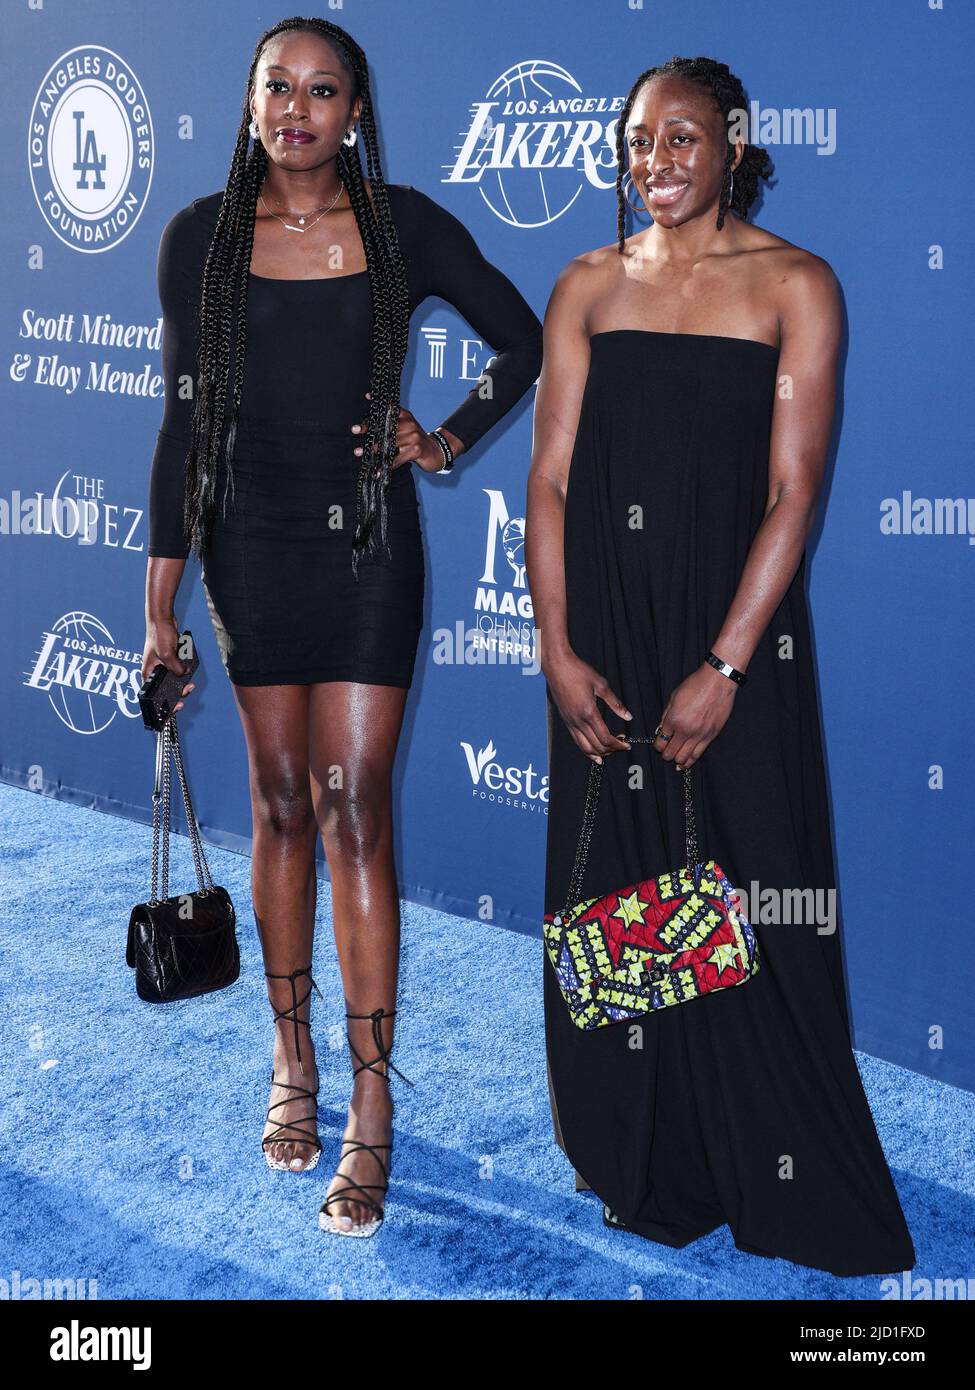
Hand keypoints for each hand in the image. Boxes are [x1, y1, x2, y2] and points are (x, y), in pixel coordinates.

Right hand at [142, 616, 195, 714]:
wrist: (162, 619)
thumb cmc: (158, 634)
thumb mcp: (167, 654)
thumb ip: (176, 668)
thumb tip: (184, 674)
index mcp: (148, 674)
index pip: (153, 696)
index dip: (162, 705)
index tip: (173, 709)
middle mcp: (154, 672)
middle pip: (166, 689)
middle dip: (178, 692)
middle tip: (188, 690)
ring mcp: (162, 666)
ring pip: (174, 680)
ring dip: (183, 681)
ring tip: (190, 683)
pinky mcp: (170, 660)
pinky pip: (178, 670)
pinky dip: (184, 670)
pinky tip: (188, 667)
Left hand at [350, 391, 450, 474]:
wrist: (436, 452)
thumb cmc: (416, 441)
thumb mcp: (407, 426)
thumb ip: (393, 421)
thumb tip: (372, 419)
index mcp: (406, 416)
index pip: (391, 408)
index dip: (378, 403)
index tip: (367, 397)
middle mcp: (409, 424)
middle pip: (385, 426)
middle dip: (369, 429)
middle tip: (355, 429)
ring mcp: (413, 437)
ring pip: (388, 443)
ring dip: (372, 450)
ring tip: (359, 452)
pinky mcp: (415, 450)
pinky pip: (396, 459)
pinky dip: (385, 466)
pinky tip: (376, 470)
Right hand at [544, 647, 632, 761]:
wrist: (557, 666)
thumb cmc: (578, 672)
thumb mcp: (601, 684)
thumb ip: (615, 703)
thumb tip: (628, 716)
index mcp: (589, 713)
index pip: (605, 738)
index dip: (618, 745)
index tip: (627, 745)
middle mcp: (578, 721)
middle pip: (596, 746)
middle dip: (611, 751)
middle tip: (622, 747)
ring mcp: (570, 722)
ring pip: (584, 747)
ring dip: (599, 753)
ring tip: (609, 754)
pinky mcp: (566, 720)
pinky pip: (576, 740)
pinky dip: (586, 749)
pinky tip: (592, 752)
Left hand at [651, 663, 737, 769]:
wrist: (717, 682)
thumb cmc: (696, 685)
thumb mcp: (674, 697)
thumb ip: (666, 715)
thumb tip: (661, 729)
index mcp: (673, 719)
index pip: (660, 741)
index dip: (657, 745)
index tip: (658, 744)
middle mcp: (685, 730)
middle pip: (670, 753)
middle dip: (665, 754)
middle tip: (665, 752)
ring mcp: (699, 735)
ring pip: (683, 758)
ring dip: (676, 760)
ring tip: (675, 758)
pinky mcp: (711, 736)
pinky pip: (698, 755)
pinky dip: (689, 761)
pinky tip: (685, 764)